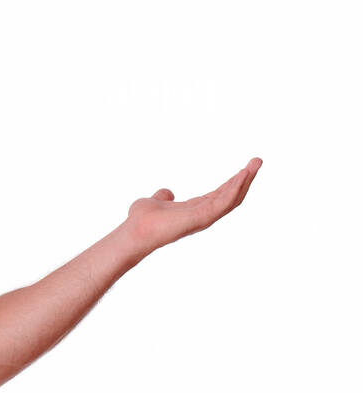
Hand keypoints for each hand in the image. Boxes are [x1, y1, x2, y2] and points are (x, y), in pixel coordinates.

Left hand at [122, 157, 262, 256]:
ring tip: (256, 164)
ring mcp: (204, 217)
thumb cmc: (141, 220)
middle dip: (245, 179)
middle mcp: (202, 214)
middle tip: (258, 161)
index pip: (219, 195)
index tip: (244, 169)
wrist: (134, 231)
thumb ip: (163, 197)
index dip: (232, 182)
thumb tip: (167, 193)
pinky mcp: (202, 218)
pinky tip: (242, 174)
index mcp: (194, 209)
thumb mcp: (155, 201)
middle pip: (231, 196)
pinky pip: (224, 202)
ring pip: (232, 199)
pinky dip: (235, 188)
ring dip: (245, 180)